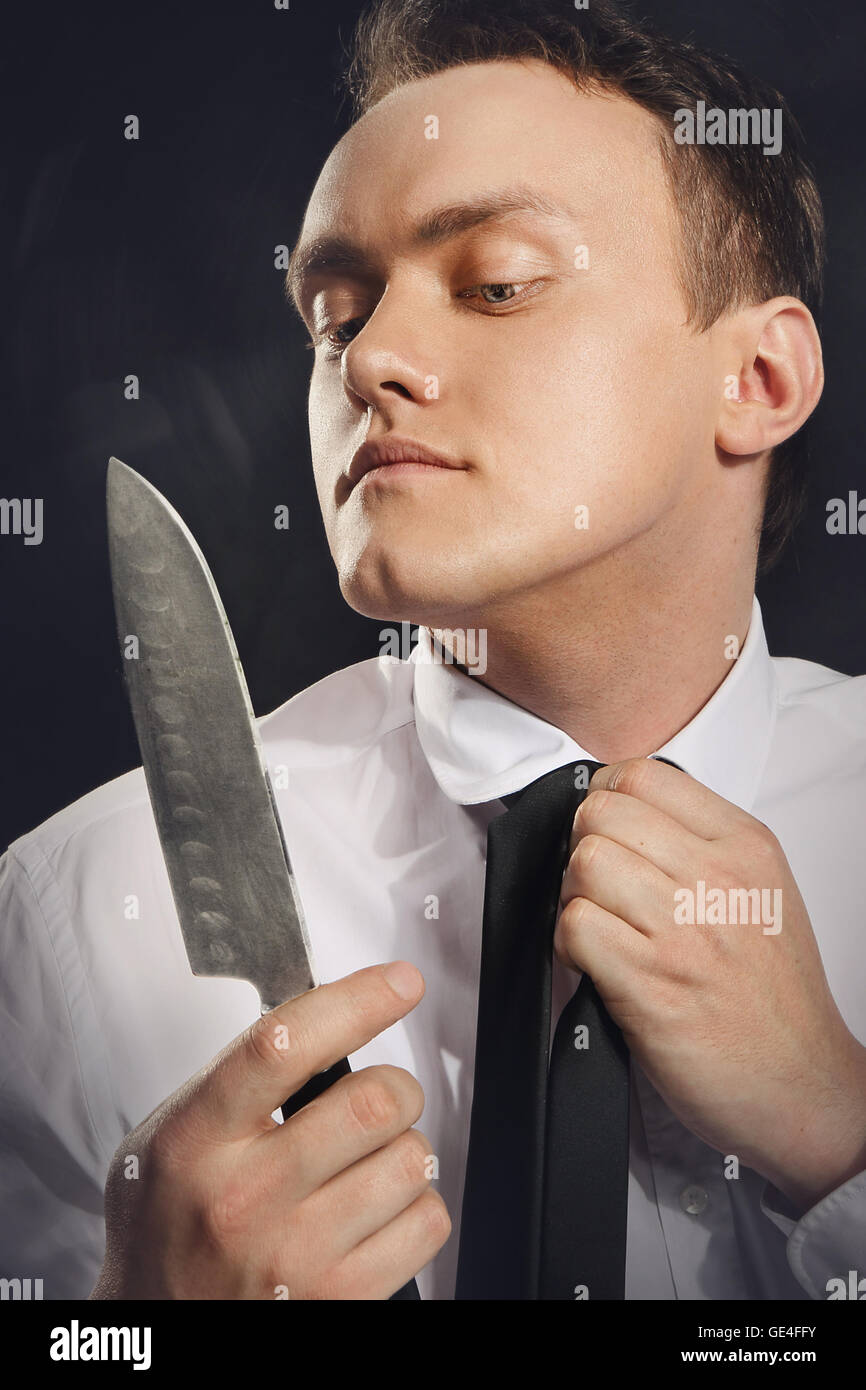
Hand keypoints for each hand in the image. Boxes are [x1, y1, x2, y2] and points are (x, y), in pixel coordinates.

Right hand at [89, 961, 449, 1298]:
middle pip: (371, 1102)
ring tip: (365, 1165)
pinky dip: (416, 1206)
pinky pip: (427, 1221)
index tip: (397, 982)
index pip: (282, 1047)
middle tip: (379, 1098)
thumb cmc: (169, 1228)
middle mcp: (245, 1199)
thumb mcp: (169, 1138)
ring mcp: (294, 1256)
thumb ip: (235, 1079)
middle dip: (394, 1087)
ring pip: (410, 1159)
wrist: (158, 1326)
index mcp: (196, 1142)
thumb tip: (325, 1010)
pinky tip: (375, 1213)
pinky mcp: (340, 1299)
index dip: (354, 1002)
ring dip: (404, 1149)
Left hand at [554, 757, 865, 1213]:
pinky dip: (568, 945)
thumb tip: (619, 808)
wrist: (802, 1084)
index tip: (608, 832)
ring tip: (601, 926)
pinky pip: (574, 927)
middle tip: (600, 887)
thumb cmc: (775, 995)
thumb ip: (700, 842)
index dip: (605, 798)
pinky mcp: (651, 984)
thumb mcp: (761, 890)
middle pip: (601, 814)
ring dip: (574, 896)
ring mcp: (683, 931)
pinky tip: (596, 962)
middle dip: (583, 847)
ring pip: (584, 863)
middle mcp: (717, 879)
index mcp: (745, 846)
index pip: (642, 775)